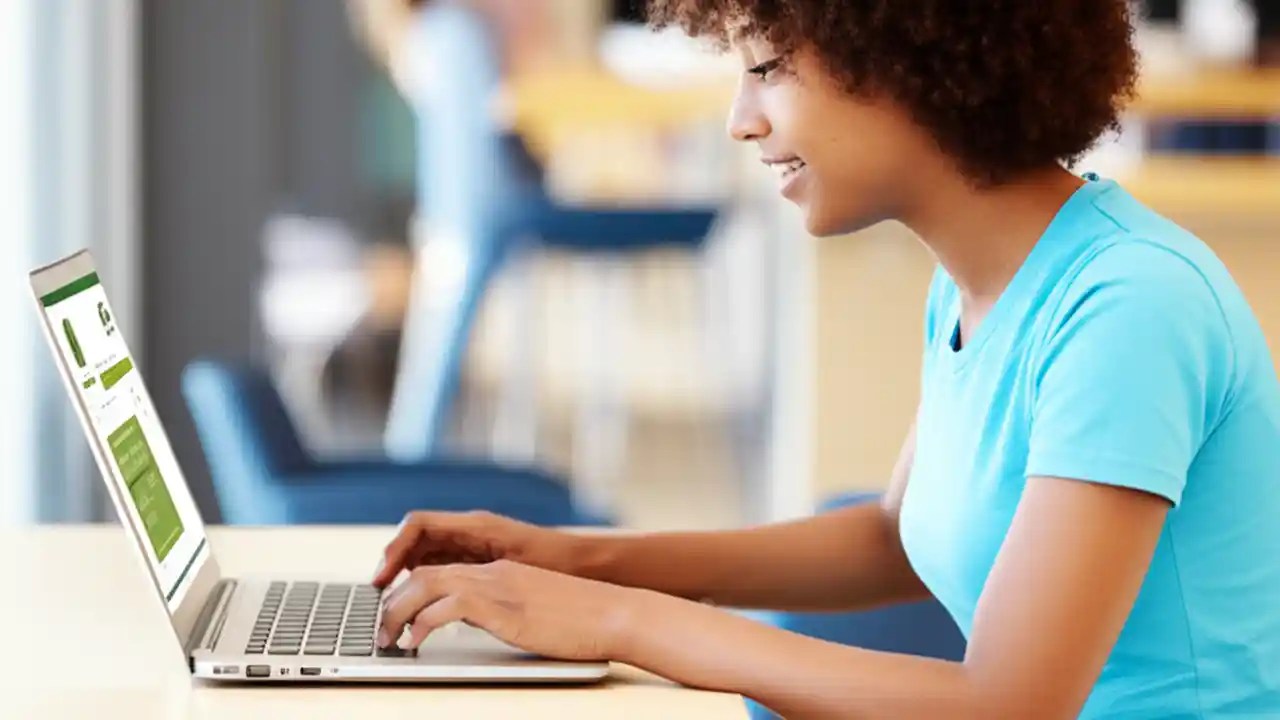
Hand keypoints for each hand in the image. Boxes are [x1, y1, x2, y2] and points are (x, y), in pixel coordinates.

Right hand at [372, 510, 579, 588]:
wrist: (585, 564)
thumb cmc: (555, 561)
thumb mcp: (512, 567)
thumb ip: (475, 572)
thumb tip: (436, 584)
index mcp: (475, 525)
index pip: (419, 525)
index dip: (395, 549)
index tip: (382, 575)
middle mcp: (470, 530)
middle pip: (417, 539)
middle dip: (394, 563)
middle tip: (379, 592)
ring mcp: (474, 544)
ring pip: (427, 553)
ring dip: (407, 572)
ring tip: (394, 599)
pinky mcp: (480, 559)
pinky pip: (442, 564)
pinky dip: (426, 578)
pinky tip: (423, 599)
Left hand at [377, 560, 647, 661]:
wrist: (613, 613)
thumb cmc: (582, 620)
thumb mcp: (533, 610)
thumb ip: (502, 610)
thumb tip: (477, 623)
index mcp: (499, 572)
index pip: (441, 569)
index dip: (410, 589)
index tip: (393, 613)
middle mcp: (492, 572)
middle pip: (424, 573)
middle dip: (393, 600)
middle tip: (379, 631)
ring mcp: (496, 585)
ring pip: (427, 584)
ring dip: (398, 611)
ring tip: (387, 639)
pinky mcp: (501, 605)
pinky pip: (446, 606)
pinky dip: (422, 623)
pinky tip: (415, 642)